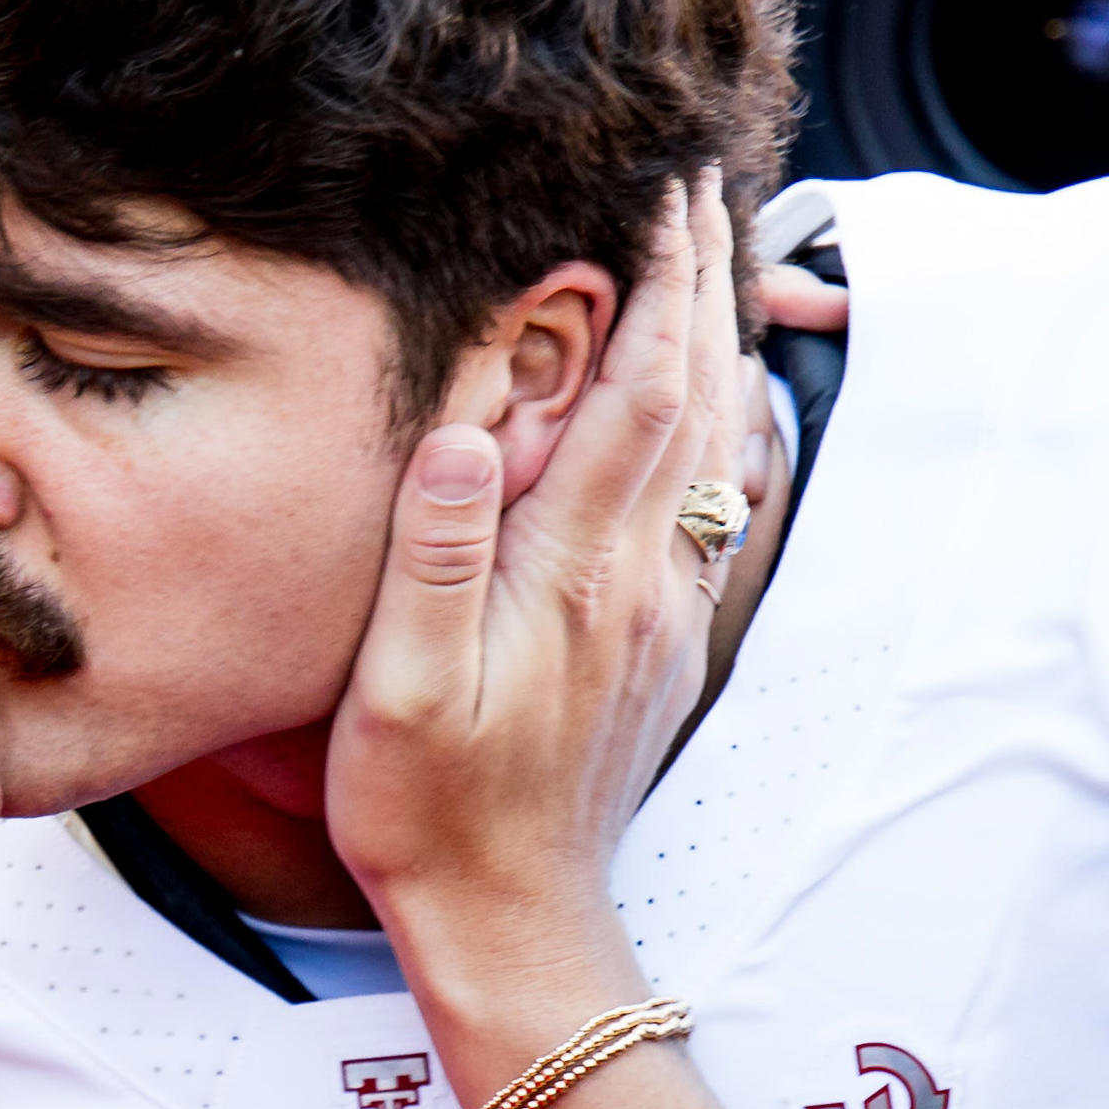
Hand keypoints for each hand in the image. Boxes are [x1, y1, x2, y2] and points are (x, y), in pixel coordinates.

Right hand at [323, 178, 749, 979]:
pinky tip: (689, 399)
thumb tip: (465, 430)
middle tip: (692, 190)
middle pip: (695, 399)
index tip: (659, 196)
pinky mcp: (659, 641)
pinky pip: (700, 500)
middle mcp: (639, 581)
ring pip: (709, 447)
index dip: (658, 287)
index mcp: (574, 574)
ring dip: (711, 344)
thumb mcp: (396, 687)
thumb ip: (433, 554)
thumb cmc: (430, 808)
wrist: (513, 918)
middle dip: (699, 285)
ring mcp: (660, 612)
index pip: (640, 394)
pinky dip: (704, 421)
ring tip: (701, 264)